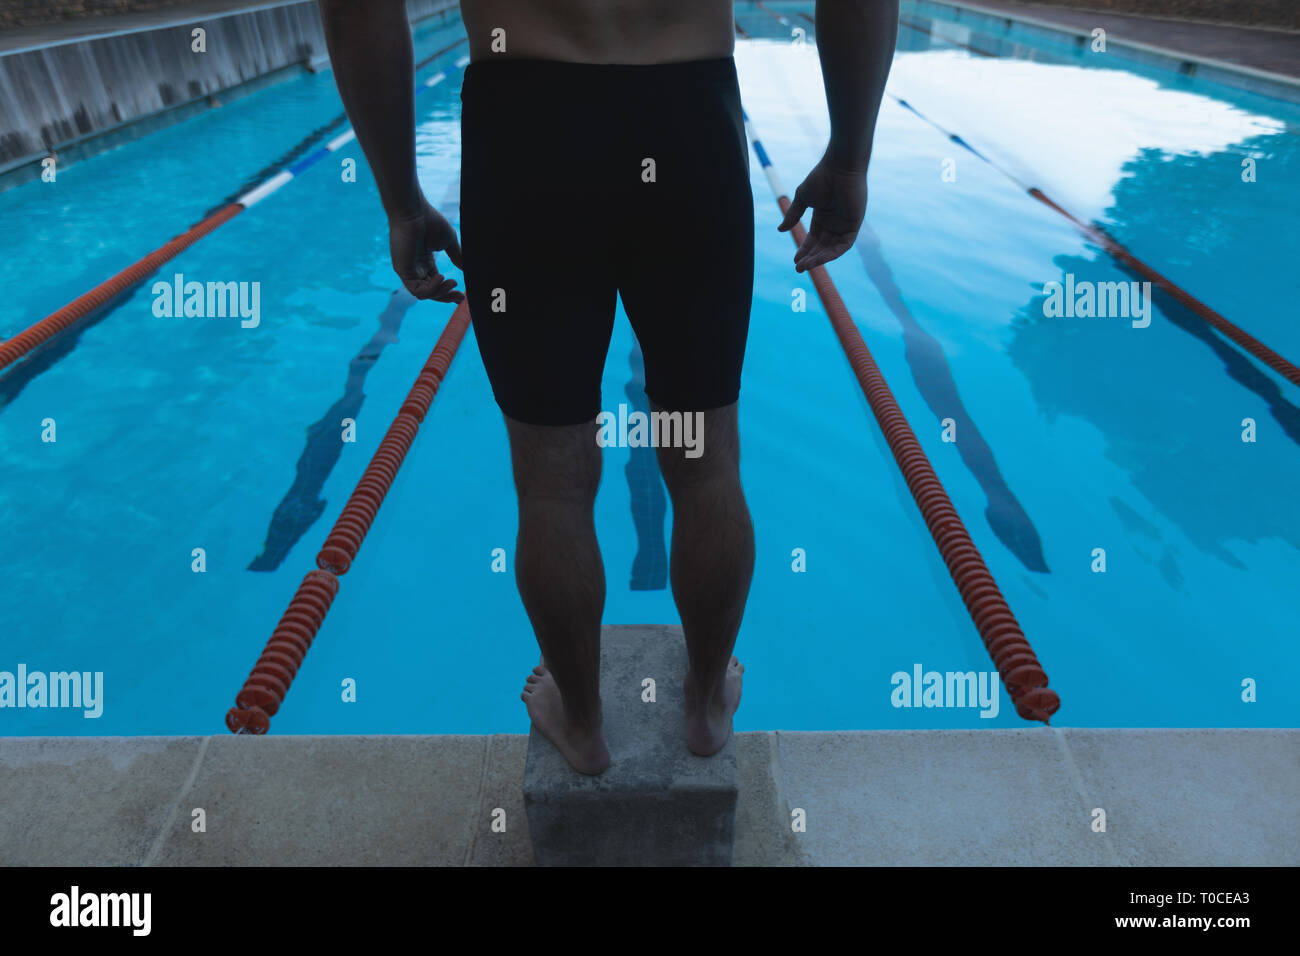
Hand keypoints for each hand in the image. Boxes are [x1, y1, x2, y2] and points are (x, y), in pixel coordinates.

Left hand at [388, 198, 463, 302]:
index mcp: (425, 263)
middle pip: (430, 293)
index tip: (462, 296)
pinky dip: (430, 288)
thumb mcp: (448, 242)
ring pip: (424, 294)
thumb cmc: (429, 220)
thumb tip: (467, 269)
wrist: (414, 211)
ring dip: (440, 292)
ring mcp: (408, 270)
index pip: (435, 284)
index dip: (448, 292)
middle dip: (446, 297)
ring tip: (452, 282)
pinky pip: (416, 290)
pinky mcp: (402, 270)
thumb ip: (457, 256)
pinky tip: (441, 277)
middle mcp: (416, 269)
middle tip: (460, 297)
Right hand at [777, 153, 867, 272]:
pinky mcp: (854, 225)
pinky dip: (832, 254)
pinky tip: (820, 259)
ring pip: (832, 249)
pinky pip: (844, 245)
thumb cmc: (822, 177)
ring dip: (819, 259)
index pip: (813, 238)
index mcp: (823, 216)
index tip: (795, 260)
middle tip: (798, 268)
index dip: (804, 250)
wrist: (840, 167)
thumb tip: (781, 230)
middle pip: (822, 246)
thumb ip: (793, 215)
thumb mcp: (802, 199)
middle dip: (810, 258)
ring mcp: (845, 225)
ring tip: (806, 266)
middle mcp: (834, 222)